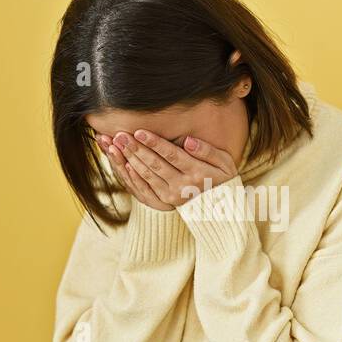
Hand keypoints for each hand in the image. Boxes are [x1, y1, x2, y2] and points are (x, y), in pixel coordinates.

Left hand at [99, 130, 237, 208]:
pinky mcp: (164, 201)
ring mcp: (172, 195)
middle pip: (155, 164)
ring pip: (147, 175)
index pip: (172, 155)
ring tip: (116, 145)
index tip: (140, 132)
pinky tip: (124, 163)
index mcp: (197, 172)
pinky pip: (145, 187)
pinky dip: (133, 176)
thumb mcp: (224, 163)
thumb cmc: (223, 179)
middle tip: (120, 135)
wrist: (222, 210)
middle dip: (136, 149)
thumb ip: (207, 150)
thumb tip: (188, 141)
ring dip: (130, 159)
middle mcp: (183, 185)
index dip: (155, 143)